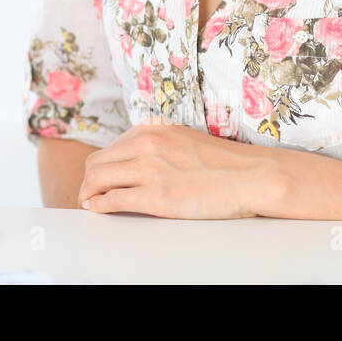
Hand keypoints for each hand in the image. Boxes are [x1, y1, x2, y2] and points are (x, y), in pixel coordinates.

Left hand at [78, 117, 273, 219]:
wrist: (253, 176)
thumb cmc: (225, 164)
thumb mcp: (184, 140)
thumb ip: (160, 144)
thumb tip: (140, 159)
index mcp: (151, 130)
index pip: (110, 148)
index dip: (99, 166)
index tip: (97, 179)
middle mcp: (145, 145)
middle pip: (96, 162)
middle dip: (88, 180)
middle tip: (89, 195)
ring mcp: (149, 170)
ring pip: (97, 179)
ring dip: (87, 194)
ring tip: (89, 205)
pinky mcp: (156, 196)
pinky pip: (112, 200)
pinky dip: (99, 206)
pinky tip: (97, 211)